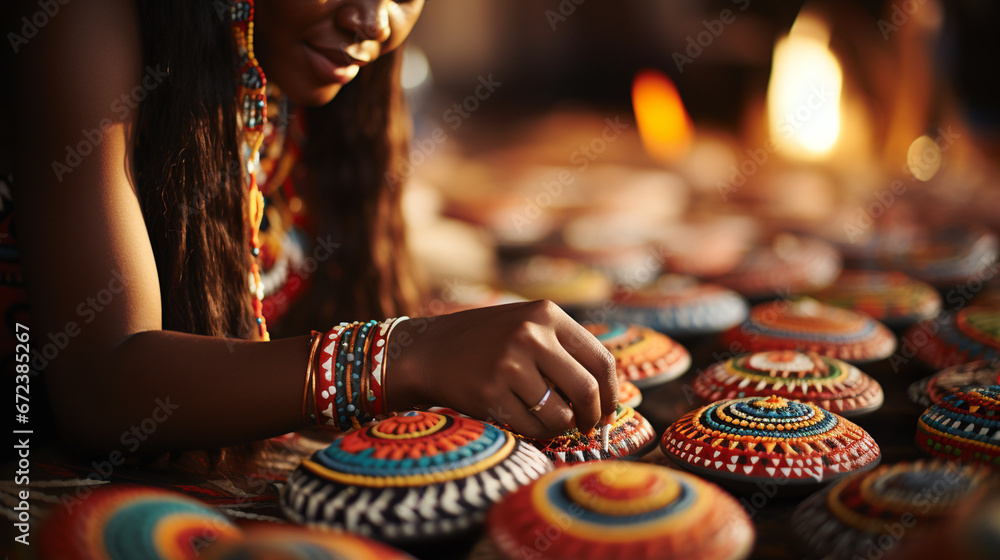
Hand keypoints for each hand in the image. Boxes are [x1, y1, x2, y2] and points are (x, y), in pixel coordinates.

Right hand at [385, 300, 617, 438]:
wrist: (429, 351)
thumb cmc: (488, 343)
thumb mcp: (527, 325)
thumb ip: (565, 348)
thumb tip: (608, 393)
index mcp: (546, 314)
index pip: (600, 360)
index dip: (611, 393)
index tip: (608, 412)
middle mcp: (530, 335)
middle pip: (586, 390)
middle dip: (592, 416)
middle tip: (587, 427)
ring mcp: (509, 364)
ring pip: (560, 414)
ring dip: (560, 426)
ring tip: (547, 421)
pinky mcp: (491, 392)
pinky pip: (532, 426)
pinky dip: (535, 432)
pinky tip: (525, 422)